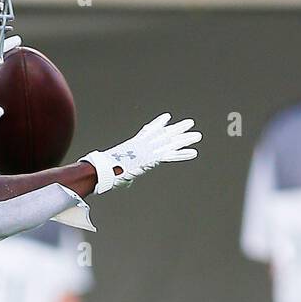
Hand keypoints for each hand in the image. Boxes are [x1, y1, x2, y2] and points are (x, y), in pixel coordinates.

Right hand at [82, 113, 200, 193]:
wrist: (103, 169)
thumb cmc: (104, 172)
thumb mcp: (116, 172)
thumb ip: (126, 176)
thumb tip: (127, 183)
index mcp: (133, 145)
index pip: (148, 132)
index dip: (158, 124)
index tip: (166, 118)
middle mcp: (143, 145)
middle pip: (163, 135)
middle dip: (176, 130)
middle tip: (189, 123)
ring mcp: (147, 150)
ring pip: (169, 143)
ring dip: (184, 139)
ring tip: (197, 135)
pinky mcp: (151, 159)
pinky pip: (169, 158)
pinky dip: (181, 155)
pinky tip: (193, 153)